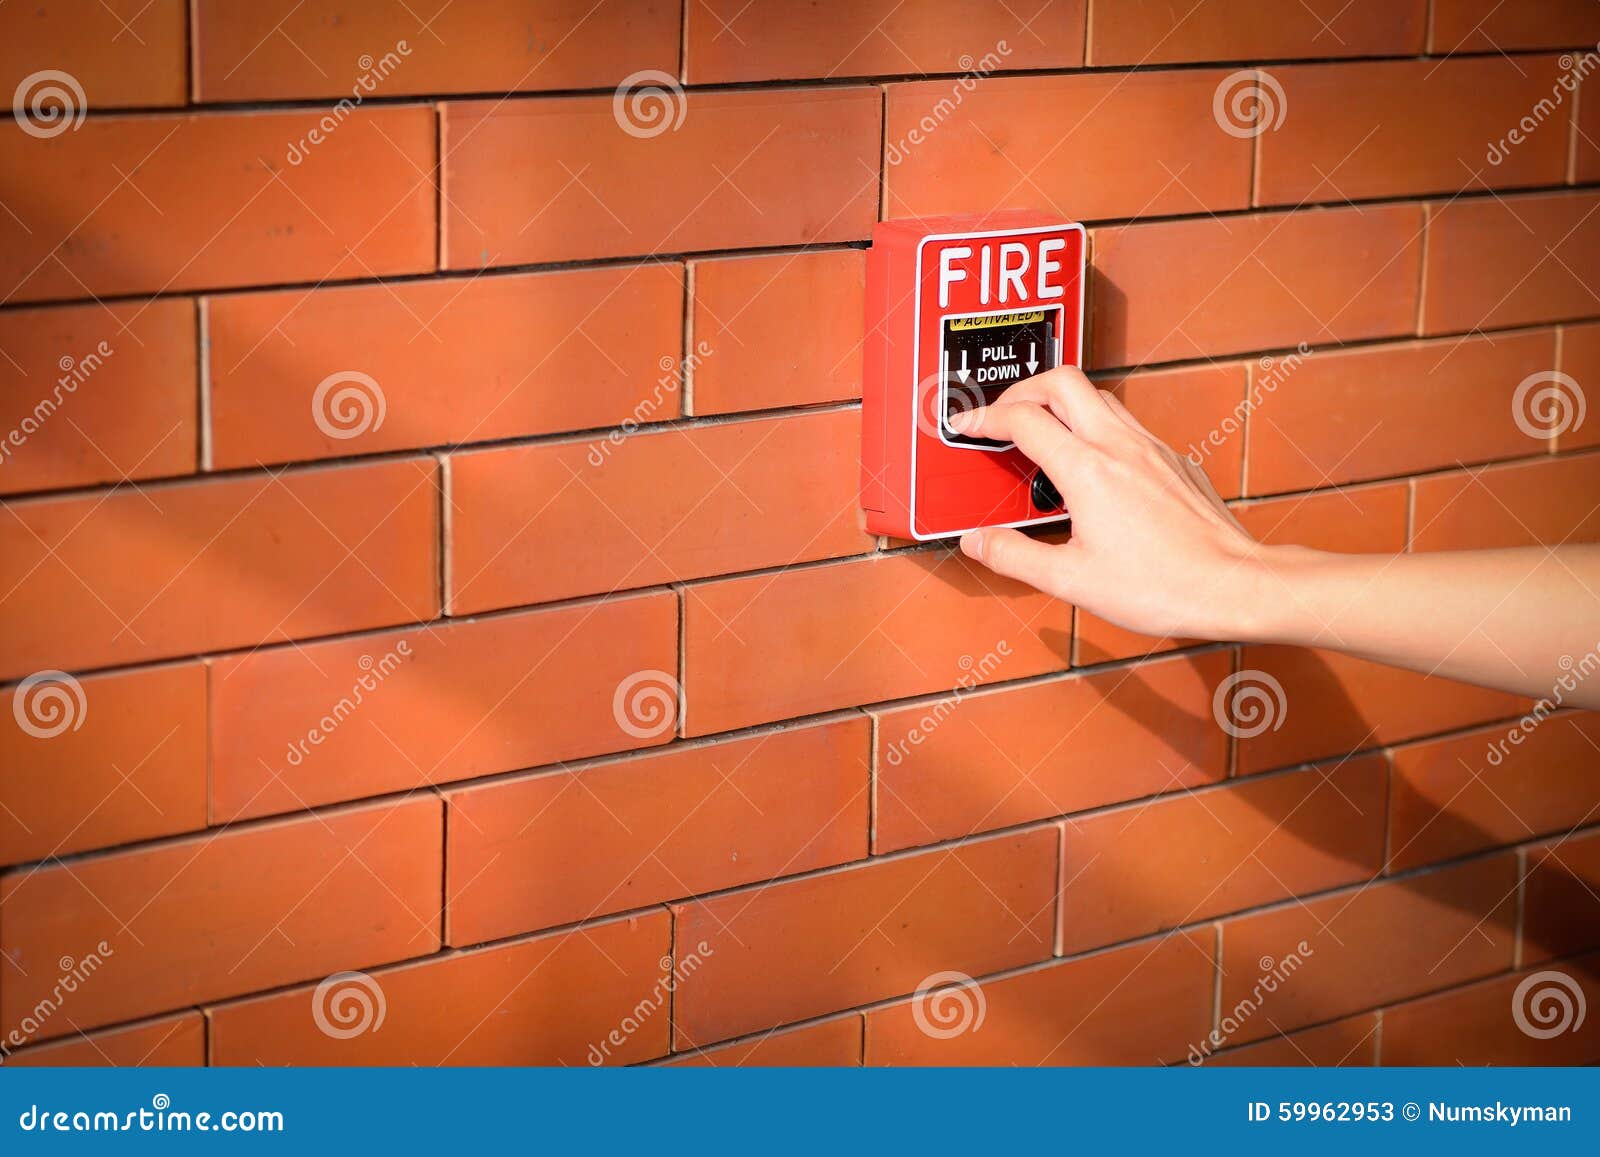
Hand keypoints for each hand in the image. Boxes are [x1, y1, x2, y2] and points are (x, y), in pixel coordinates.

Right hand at [948, 366, 1280, 641]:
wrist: (1232, 584)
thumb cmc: (1162, 585)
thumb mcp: (1071, 580)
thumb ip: (1015, 555)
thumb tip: (978, 542)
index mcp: (1087, 470)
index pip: (1023, 419)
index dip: (985, 417)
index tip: (968, 427)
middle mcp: (1119, 446)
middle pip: (1062, 382)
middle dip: (1023, 390)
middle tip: (1003, 415)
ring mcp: (1151, 448)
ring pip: (1098, 396)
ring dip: (1061, 402)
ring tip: (1042, 431)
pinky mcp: (1173, 460)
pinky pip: (1126, 422)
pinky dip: (1095, 425)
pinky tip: (1092, 461)